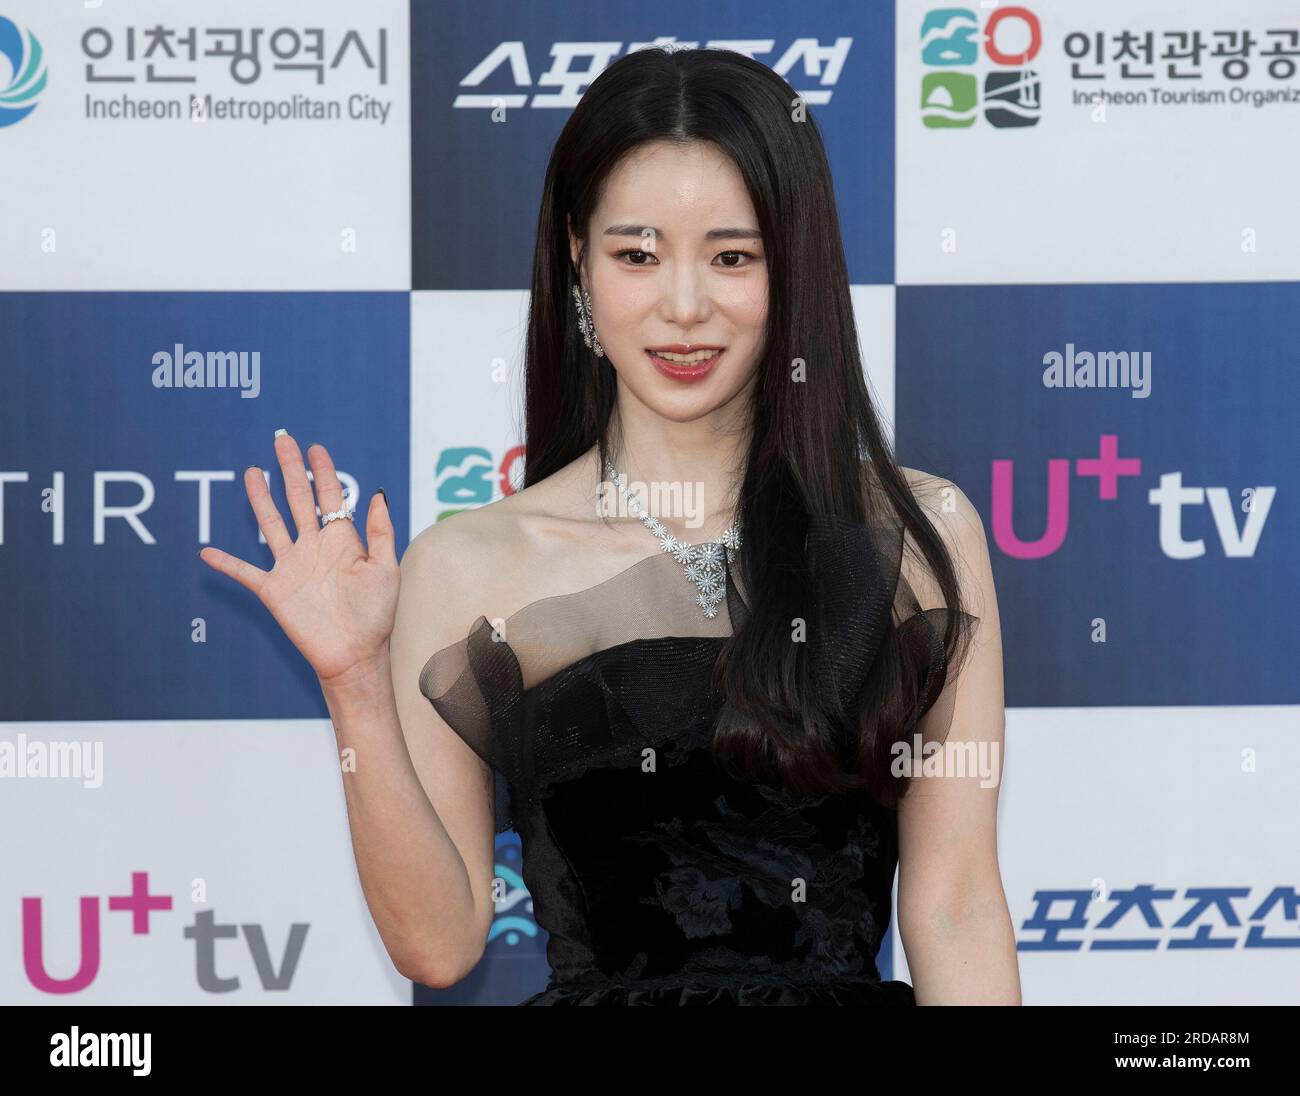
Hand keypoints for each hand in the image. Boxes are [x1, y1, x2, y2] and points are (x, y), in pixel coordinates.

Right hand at [199, 431, 398, 686]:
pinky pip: (245, 572)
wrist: (355, 655)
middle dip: (291, 470)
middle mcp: (314, 548)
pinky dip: (226, 562)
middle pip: (298, 500)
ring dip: (260, 499)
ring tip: (250, 472)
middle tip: (283, 440)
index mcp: (341, 541)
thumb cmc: (375, 616)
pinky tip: (206, 551)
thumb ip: (380, 533)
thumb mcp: (385, 570)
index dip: (324, 472)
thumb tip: (378, 494)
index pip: (330, 497)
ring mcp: (292, 566)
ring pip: (271, 524)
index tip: (316, 447)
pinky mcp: (274, 590)